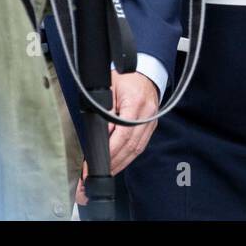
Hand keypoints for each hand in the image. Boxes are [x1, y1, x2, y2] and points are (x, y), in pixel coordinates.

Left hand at [76, 69, 161, 200]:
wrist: (145, 72)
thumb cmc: (125, 77)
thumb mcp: (109, 88)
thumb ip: (105, 110)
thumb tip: (101, 133)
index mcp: (135, 103)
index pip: (122, 134)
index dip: (109, 152)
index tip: (94, 161)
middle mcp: (147, 115)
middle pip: (130, 146)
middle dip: (112, 162)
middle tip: (95, 173)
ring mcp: (151, 122)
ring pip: (136, 149)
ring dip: (120, 163)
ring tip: (106, 172)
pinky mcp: (151, 126)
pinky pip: (140, 146)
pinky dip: (128, 156)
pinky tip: (119, 163)